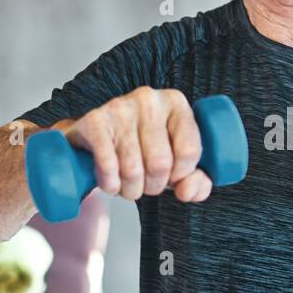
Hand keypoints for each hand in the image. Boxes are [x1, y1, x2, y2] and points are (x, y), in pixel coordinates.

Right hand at [63, 87, 211, 202]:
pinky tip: (111, 182)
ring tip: (127, 185)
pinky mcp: (95, 122)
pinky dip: (110, 184)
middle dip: (154, 187)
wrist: (95, 139)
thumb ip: (197, 182)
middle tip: (146, 184)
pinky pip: (108, 166)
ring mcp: (120, 108)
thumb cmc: (143, 150)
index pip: (189, 151)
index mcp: (176, 104)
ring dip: (130, 190)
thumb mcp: (177, 164)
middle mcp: (149, 100)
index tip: (171, 177)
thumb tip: (188, 191)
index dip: (181, 176)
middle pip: (160, 164)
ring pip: (133, 170)